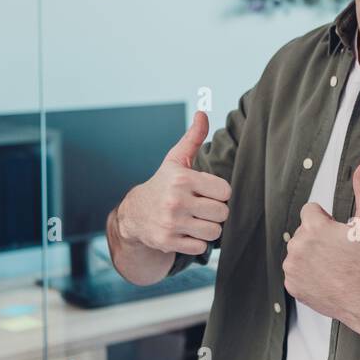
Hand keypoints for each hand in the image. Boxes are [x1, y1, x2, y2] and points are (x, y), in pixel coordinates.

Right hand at [117, 110, 230, 254]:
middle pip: (222, 213)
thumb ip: (193, 138)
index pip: (225, 191)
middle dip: (216, 212)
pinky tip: (186, 232)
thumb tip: (203, 111)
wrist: (134, 215)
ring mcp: (171, 223)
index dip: (220, 193)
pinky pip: (201, 247)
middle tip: (202, 208)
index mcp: (182, 179)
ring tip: (196, 220)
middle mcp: (175, 201)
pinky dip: (197, 243)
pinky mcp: (168, 242)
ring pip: (214, 232)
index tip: (208, 192)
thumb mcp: (176, 160)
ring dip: (209, 228)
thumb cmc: (163, 185)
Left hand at [282, 159, 359, 327]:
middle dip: (319, 237)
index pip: (310, 210)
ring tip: (334, 266)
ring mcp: (293, 268)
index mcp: (314, 228)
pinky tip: (326, 279)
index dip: (327, 220)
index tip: (339, 233)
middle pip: (304, 231)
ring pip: (299, 251)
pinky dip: (308, 274)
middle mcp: (298, 247)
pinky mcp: (292, 286)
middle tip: (341, 252)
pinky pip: (296, 272)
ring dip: (312, 255)